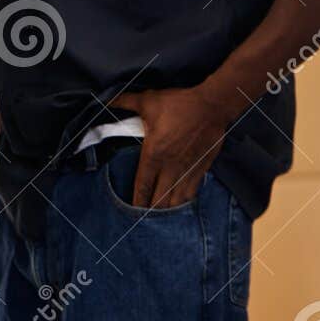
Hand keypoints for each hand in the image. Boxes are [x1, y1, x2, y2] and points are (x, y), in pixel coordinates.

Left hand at [109, 86, 240, 208]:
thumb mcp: (147, 101)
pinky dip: (184, 201)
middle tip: (143, 221)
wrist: (212, 105)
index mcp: (154, 153)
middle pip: (159, 198)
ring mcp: (188, 169)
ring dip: (168, 209)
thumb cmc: (179, 104)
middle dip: (151, 210)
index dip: (137, 200)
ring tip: (160, 220)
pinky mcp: (202, 168)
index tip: (131, 211)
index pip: (142, 184)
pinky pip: (192, 191)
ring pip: (177, 199)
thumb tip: (107, 99)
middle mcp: (171, 166)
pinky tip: (180, 207)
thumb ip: (125, 102)